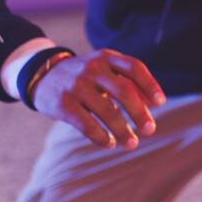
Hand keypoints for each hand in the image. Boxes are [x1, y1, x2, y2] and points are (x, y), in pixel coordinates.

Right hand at [30, 48, 165, 149]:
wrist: (42, 75)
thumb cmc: (85, 76)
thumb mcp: (105, 70)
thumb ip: (128, 82)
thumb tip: (154, 103)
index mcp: (106, 57)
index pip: (134, 67)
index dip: (150, 85)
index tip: (160, 103)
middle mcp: (92, 68)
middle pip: (124, 90)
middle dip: (139, 112)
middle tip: (150, 130)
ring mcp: (76, 85)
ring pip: (107, 111)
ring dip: (122, 130)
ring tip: (132, 144)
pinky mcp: (62, 104)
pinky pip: (86, 124)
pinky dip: (100, 137)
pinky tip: (109, 144)